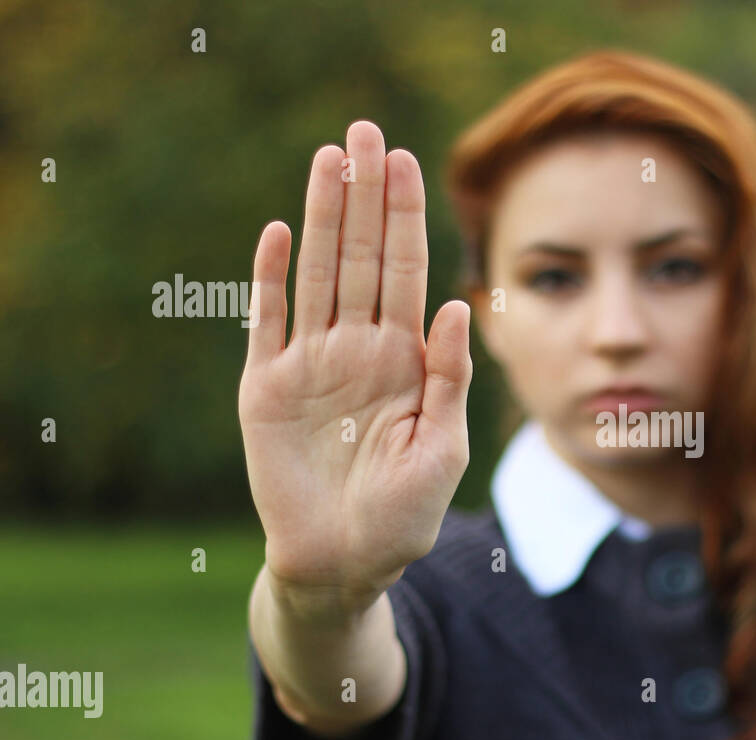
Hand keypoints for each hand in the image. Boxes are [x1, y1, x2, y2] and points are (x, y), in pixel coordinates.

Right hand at [238, 120, 471, 599]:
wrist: (343, 564)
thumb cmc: (404, 514)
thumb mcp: (444, 445)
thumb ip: (450, 377)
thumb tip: (460, 307)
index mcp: (405, 359)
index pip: (406, 272)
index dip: (405, 217)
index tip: (406, 161)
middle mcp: (358, 349)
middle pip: (361, 256)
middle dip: (365, 194)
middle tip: (365, 130)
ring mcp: (311, 363)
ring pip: (317, 272)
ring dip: (321, 215)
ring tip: (328, 157)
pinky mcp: (266, 388)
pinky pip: (267, 322)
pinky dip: (270, 278)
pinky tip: (278, 231)